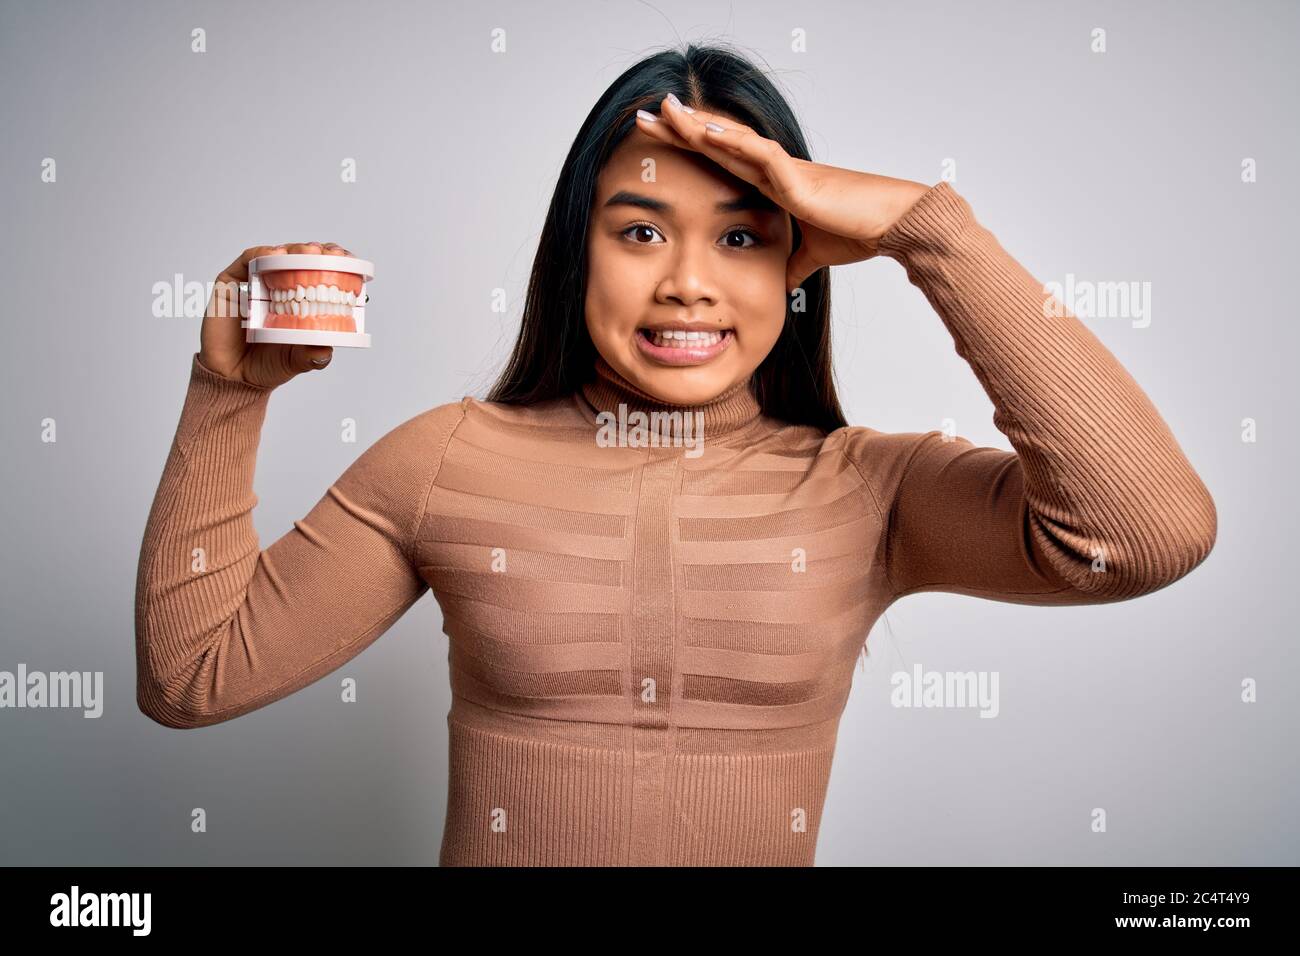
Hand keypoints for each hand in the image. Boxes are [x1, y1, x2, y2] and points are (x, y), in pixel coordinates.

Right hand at [199, 241, 350, 388]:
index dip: (335, 262)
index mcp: (302, 301)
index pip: (321, 272)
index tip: (347, 260)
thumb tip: (326, 350)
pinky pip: (248, 260)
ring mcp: (256, 283)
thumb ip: (314, 355)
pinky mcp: (232, 282)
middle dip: (318, 251)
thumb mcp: (298, 361)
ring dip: (295, 250)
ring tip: (308, 253)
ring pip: (278, 254)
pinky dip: (263, 254)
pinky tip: (275, 256)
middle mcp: (280, 287)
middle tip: (328, 254)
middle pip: (301, 257)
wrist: (233, 377)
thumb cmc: (267, 365)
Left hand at [637, 94, 932, 292]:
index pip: (720, 162)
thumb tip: (782, 286)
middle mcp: (772, 170)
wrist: (890, 224)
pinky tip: (704, 131)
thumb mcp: (813, 255)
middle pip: (715, 144)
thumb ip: (794, 265)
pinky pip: (757, 153)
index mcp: (772, 185)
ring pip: (730, 140)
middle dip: (679, 129)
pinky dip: (730, 141)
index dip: (690, 149)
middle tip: (644, 114)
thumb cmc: (859, 232)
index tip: (660, 141)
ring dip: (696, 126)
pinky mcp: (796, 175)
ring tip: (664, 110)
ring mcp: (783, 168)